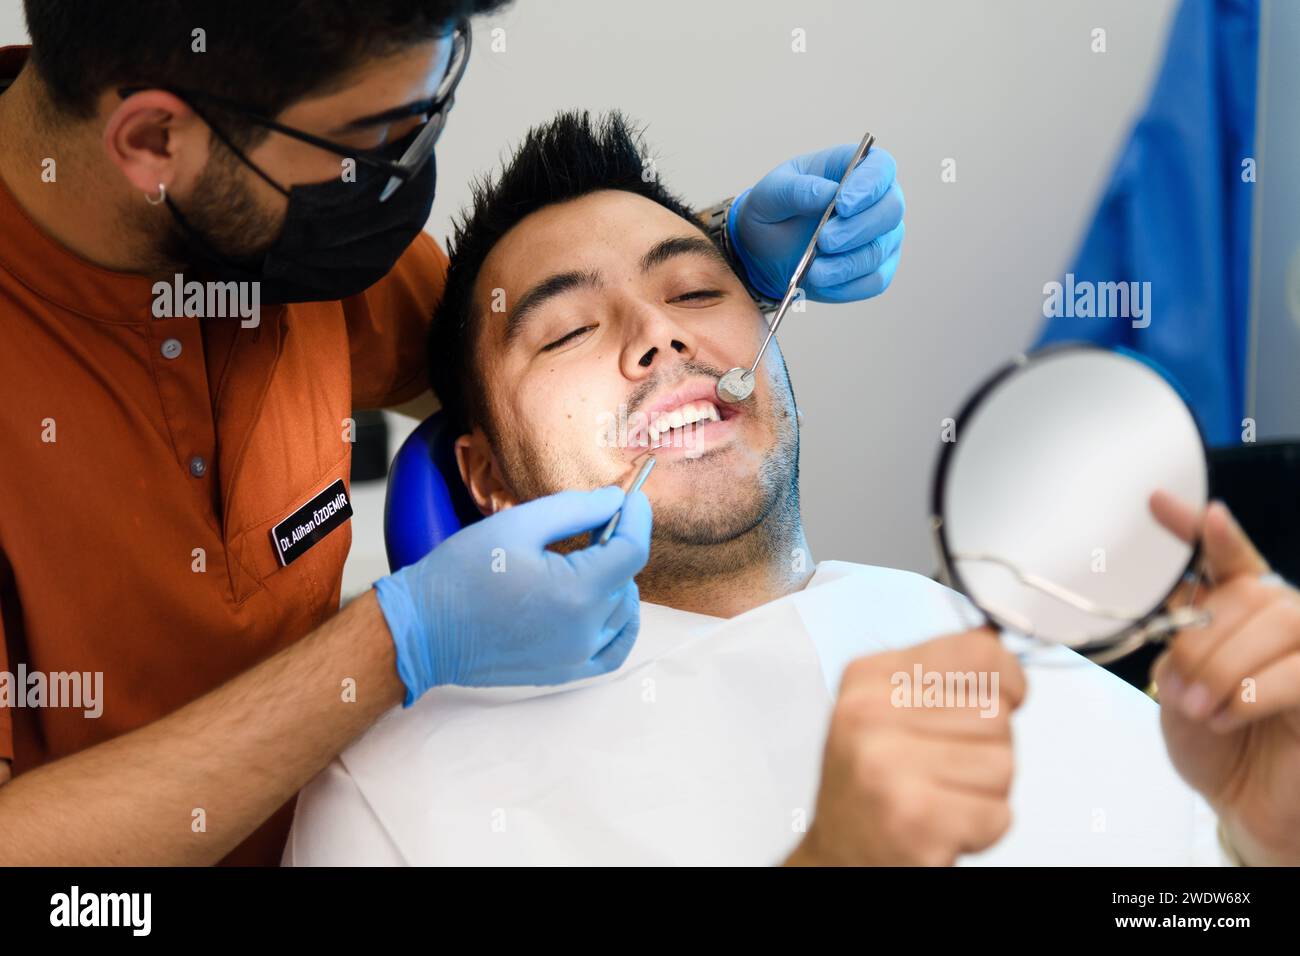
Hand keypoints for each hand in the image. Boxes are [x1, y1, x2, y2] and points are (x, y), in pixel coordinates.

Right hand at [374, 486, 651, 703]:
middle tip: (592, 523)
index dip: (636, 518)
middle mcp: (584, 631)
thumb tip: (614, 501)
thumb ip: (575, 509)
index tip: (632, 498)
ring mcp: (576, 657)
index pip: (632, 550)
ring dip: (615, 582)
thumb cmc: (462, 573)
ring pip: (623, 612)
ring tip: (585, 559)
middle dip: (616, 546)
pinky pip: (613, 652)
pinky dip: (621, 626)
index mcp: (577, 592)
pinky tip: (611, 604)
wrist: (422, 630)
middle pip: (626, 578)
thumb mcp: (518, 525)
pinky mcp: (564, 673)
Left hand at [729, 143, 904, 302]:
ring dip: (847, 263)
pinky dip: (846, 285)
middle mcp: (876, 202)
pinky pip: (873, 281)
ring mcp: (880, 237)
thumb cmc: (774, 211)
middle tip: (825, 240)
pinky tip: (822, 281)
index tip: (843, 204)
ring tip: (815, 269)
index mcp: (855, 170)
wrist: (766, 251)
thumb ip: (796, 189)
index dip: (869, 185)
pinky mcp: (875, 270)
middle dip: (858, 228)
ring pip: (880, 250)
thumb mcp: (771, 193)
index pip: (881, 168)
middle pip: (891, 210)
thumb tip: (827, 193)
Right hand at [787, 627, 1024, 865]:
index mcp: (868, 677)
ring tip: (942, 796)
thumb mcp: (886, 708)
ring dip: (987, 791)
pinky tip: (943, 824)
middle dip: (990, 747)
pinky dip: (983, 828)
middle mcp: (870, 715)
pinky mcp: (913, 819)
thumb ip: (940, 675)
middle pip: (996, 713)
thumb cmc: (873, 780)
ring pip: (1004, 764)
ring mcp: (888, 767)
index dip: (1007, 679)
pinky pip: (998, 814)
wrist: (838, 854)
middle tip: (947, 767)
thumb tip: (1003, 652)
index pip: (978, 651)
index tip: (999, 699)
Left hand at [1149, 491, 1299, 864]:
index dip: (1194, 526)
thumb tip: (1180, 613)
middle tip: (1179, 689)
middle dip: (1202, 639)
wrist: (1244, 804)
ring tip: (1202, 707)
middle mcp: (1283, 617)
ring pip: (1278, 619)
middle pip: (1248, 591)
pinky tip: (1233, 715)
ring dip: (1226, 665)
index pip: (1223, 554)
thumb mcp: (1180, 685)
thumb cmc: (1214, 742)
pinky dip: (1257, 690)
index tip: (1157, 502)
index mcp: (1239, 609)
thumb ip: (1181, 641)